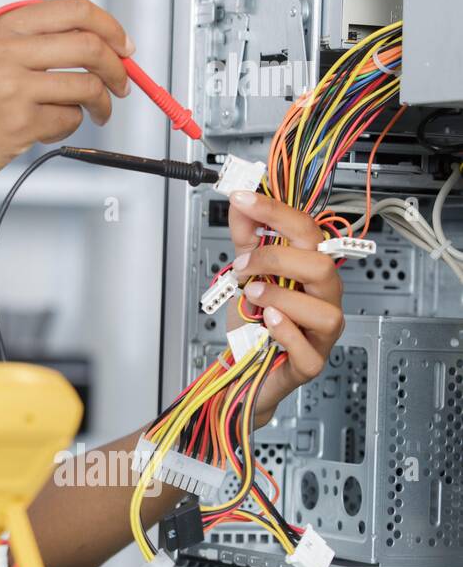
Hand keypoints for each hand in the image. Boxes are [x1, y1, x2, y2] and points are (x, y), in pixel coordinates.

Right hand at [0, 0, 133, 209]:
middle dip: (118, 68)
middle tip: (123, 84)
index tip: (124, 46)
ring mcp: (10, 87)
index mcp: (0, 27)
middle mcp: (4, 51)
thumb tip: (96, 42)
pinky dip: (68, 126)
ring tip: (96, 114)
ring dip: (101, 104)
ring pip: (86, 86)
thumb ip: (28, 42)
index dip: (110, 27)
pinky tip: (48, 130)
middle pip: (89, 46)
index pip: (75, 10)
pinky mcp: (18, 123)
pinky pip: (68, 119)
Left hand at [226, 190, 344, 421]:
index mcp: (311, 271)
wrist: (243, 368)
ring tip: (252, 296)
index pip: (308, 231)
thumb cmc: (254, 321)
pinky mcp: (311, 363)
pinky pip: (310, 350)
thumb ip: (246, 236)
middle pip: (324, 266)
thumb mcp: (245, 272)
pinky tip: (266, 323)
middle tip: (243, 267)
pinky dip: (286, 332)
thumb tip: (242, 201)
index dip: (275, 212)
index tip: (243, 198)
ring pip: (325, 310)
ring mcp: (321, 333)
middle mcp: (322, 298)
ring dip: (281, 297)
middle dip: (278, 259)